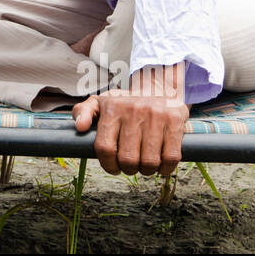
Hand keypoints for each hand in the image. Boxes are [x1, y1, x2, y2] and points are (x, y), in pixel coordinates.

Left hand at [71, 64, 188, 176]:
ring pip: (149, 161)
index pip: (105, 147)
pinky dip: (165, 168)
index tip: (113, 168)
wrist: (158, 85)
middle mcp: (133, 110)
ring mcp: (155, 115)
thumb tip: (79, 127)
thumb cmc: (125, 101)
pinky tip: (161, 165)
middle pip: (128, 159)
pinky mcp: (175, 120)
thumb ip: (83, 112)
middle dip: (128, 169)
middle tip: (131, 166)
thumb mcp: (101, 101)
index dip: (108, 165)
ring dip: (147, 170)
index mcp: (112, 108)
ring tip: (145, 165)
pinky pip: (171, 157)